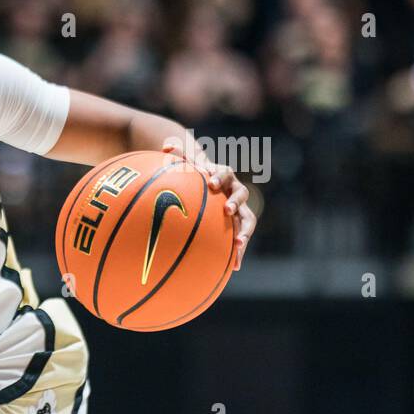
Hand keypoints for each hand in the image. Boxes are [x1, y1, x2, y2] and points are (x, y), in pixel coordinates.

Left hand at [164, 144, 256, 270]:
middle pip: (241, 195)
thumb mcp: (185, 163)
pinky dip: (239, 251)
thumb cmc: (193, 174)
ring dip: (245, 232)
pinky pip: (241, 238)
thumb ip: (177, 154)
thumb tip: (165, 146)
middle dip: (235, 203)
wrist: (207, 186)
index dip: (219, 177)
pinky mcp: (237, 226)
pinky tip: (234, 267)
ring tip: (239, 245)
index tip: (210, 183)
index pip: (224, 173)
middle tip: (227, 211)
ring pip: (248, 220)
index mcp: (221, 176)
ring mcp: (238, 210)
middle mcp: (233, 192)